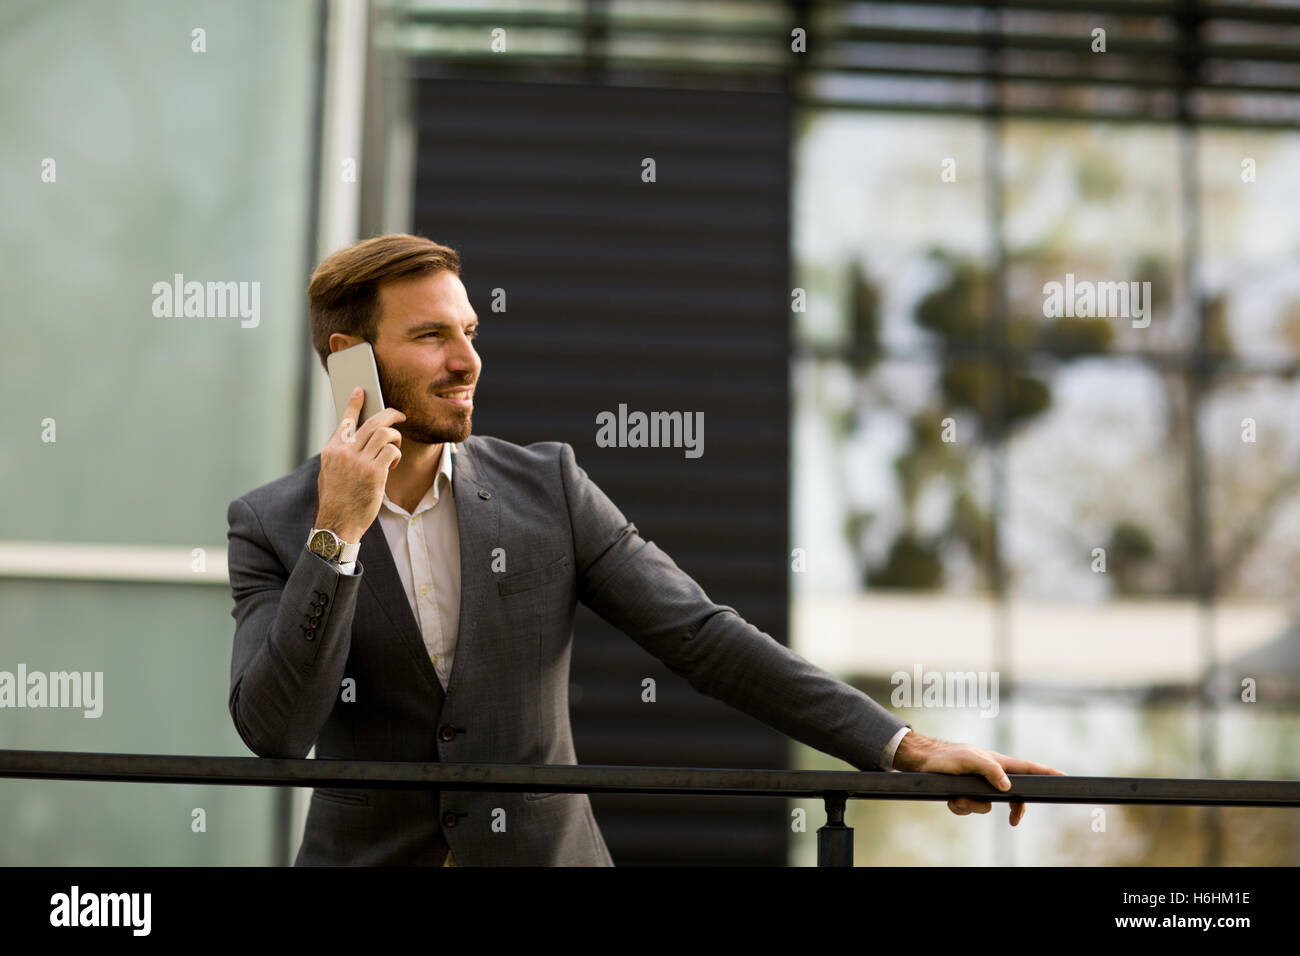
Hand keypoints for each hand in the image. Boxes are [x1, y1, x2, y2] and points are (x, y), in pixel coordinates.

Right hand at [314, 387, 405, 541]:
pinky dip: (396, 455)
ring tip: (394, 448)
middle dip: (390, 414)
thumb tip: (355, 436)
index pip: (346, 420)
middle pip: (373, 422)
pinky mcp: (374, 473)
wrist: (337, 523)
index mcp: (332, 450)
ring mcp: (359, 461)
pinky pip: (392, 451)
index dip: (354, 403)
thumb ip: (341, 453)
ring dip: (395, 438)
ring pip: (385, 433)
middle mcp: (345, 452)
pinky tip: (392, 465)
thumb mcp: (329, 472)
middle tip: (400, 415)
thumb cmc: (337, 498)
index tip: (361, 390)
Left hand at [893, 731, 1065, 825]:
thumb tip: (1008, 787)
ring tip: (958, 795)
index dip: (1046, 773)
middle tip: (1014, 822)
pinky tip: (951, 798)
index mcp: (997, 763)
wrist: (923, 764)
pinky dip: (959, 806)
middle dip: (1012, 810)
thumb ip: (991, 771)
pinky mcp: (965, 794)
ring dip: (971, 804)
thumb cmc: (949, 757)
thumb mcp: (971, 759)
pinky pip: (969, 809)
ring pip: (986, 807)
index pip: (1027, 768)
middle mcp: (990, 775)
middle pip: (1013, 797)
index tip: (1064, 778)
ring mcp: (978, 786)